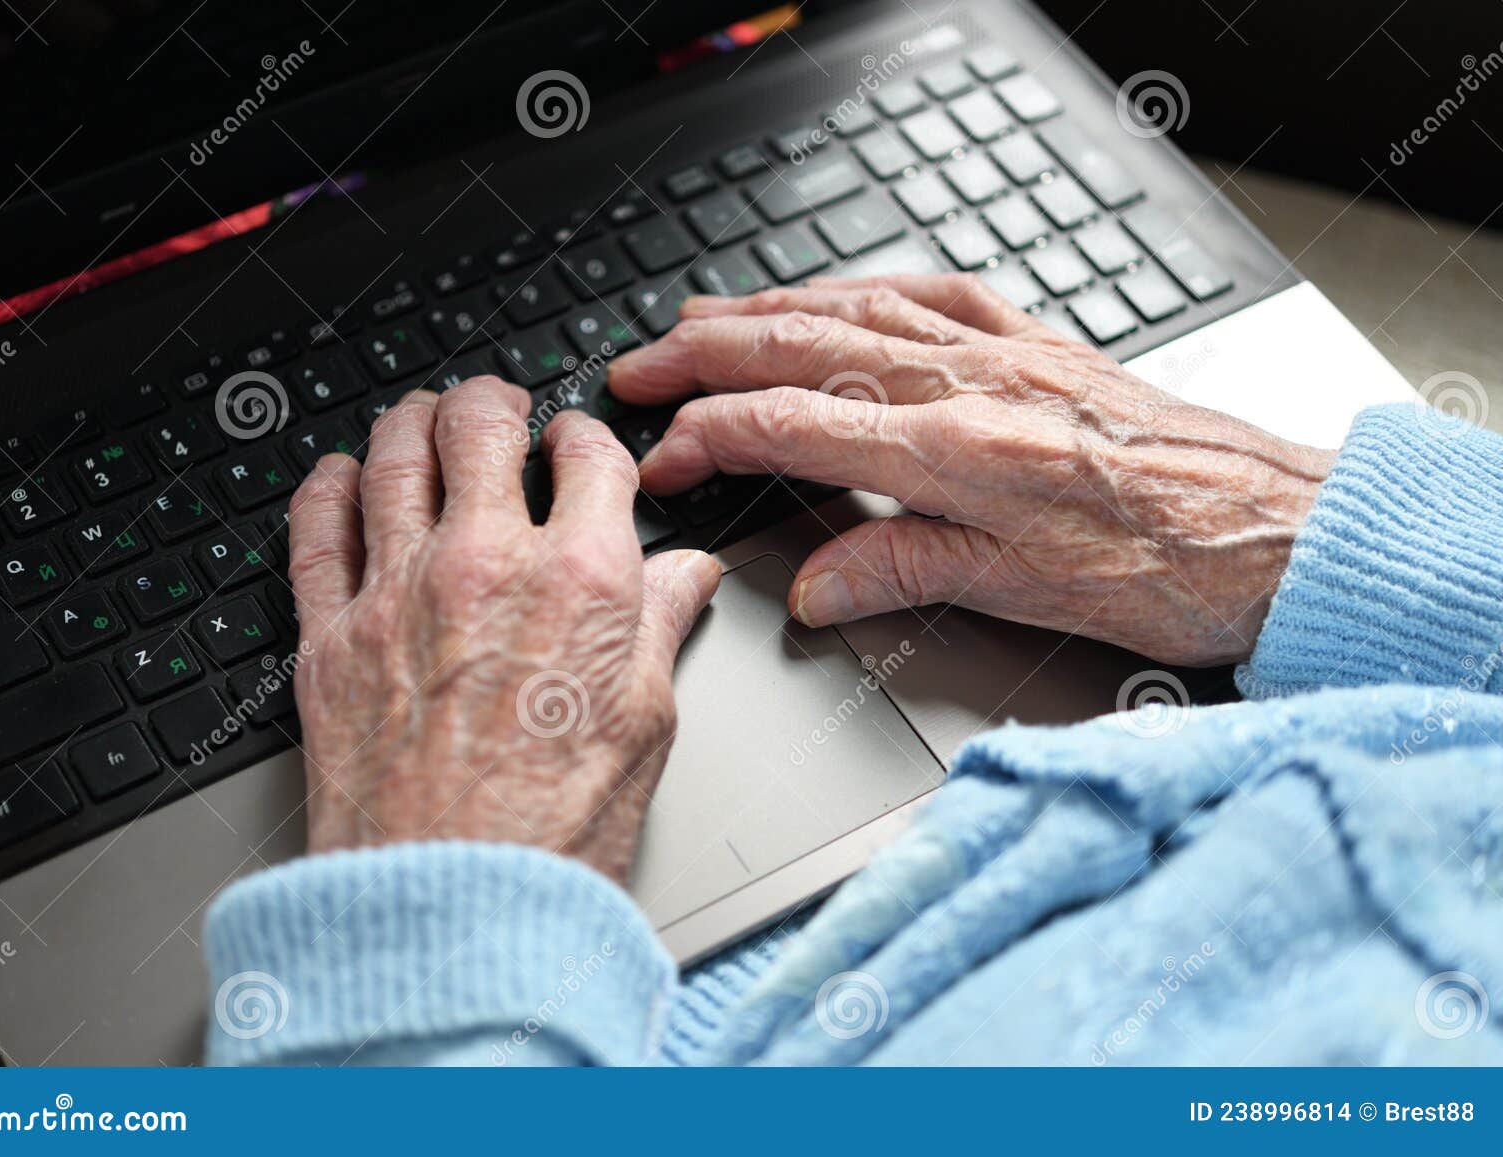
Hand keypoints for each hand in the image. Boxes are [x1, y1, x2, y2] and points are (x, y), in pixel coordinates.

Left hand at [285, 379, 720, 879]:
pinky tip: (337, 476)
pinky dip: (325, 486)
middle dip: (492, 401)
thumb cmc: (556, 833)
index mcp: (579, 580)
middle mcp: (484, 565)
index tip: (578, 446)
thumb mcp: (647, 725)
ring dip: (409, 421)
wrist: (455, 909)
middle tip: (496, 406)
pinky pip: (314, 529)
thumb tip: (682, 577)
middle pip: (478, 425)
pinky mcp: (328, 636)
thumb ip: (659, 627)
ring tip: (420, 417)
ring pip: (390, 456)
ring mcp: (396, 593)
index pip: (587, 457)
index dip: (586, 437)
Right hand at [607, 274, 1333, 665]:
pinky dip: (870, 285)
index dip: (710, 436)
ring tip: (703, 315)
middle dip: (704, 352)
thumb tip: (816, 586)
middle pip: (806, 349)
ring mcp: (1009, 355)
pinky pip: (939, 292)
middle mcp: (977, 385)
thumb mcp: (1026, 595)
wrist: (1284, 530)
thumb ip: (906, 573)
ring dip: (768, 308)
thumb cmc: (1174, 569)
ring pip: (858, 309)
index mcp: (960, 452)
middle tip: (637, 365)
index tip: (662, 456)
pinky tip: (843, 290)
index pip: (794, 430)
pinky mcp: (1043, 346)